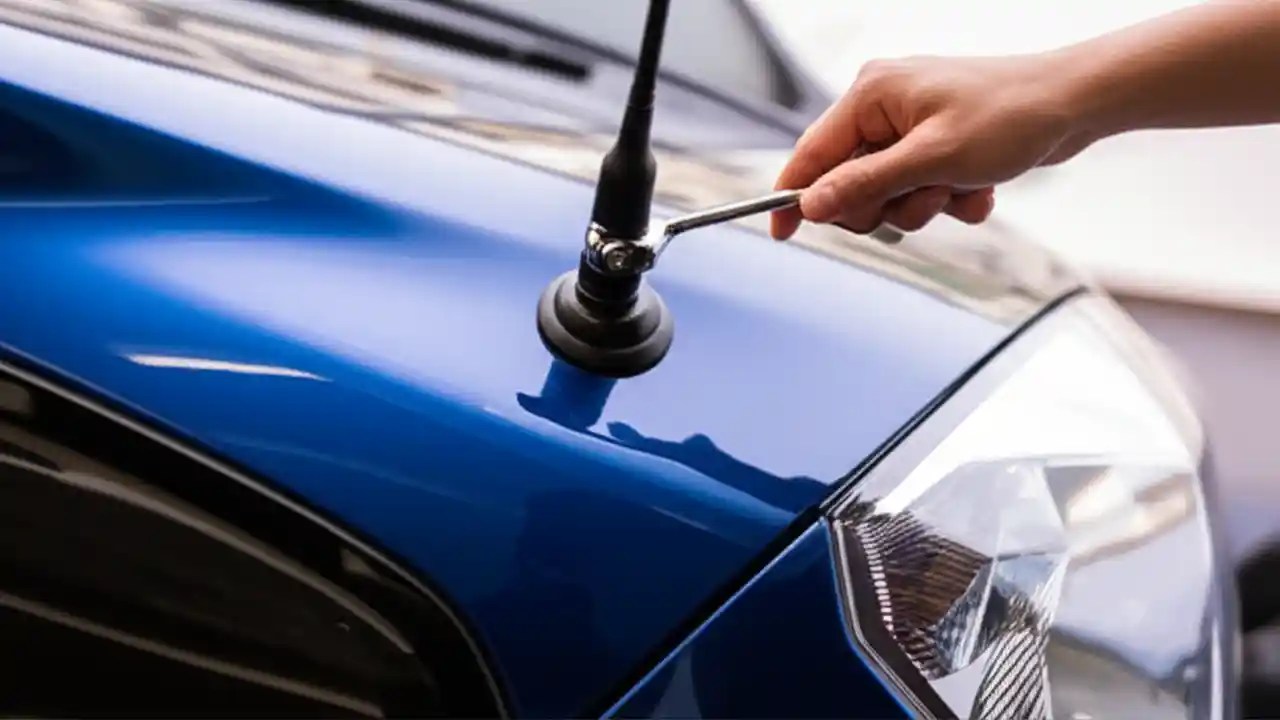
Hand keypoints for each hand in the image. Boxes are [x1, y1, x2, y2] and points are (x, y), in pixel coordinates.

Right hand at [772, 53, 1090, 239]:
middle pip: (848, 183)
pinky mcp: (935, 144)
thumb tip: (812, 205)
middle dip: (887, 203)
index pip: (811, 154)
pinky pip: (920, 191)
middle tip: (923, 197)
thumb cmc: (1009, 117)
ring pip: (887, 195)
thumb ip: (865, 184)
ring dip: (924, 204)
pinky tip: (978, 186)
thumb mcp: (930, 160)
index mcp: (871, 96)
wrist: (1076, 104)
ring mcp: (910, 127)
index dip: (793, 197)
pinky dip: (948, 199)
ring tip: (960, 187)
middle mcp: (884, 108)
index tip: (781, 234)